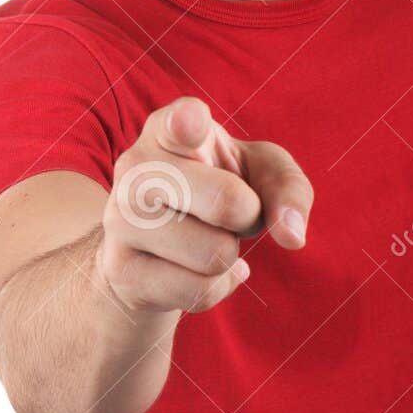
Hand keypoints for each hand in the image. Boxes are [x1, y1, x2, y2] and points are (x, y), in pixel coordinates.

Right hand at [97, 95, 312, 315]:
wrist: (153, 251)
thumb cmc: (218, 194)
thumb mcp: (262, 175)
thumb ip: (288, 189)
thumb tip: (291, 236)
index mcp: (169, 129)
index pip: (181, 121)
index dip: (190, 123)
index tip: (192, 123)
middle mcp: (136, 167)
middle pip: (227, 201)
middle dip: (248, 217)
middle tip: (229, 212)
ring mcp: (120, 219)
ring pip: (215, 254)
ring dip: (228, 254)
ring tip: (206, 238)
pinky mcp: (121, 269)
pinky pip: (199, 291)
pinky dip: (218, 286)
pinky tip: (202, 271)